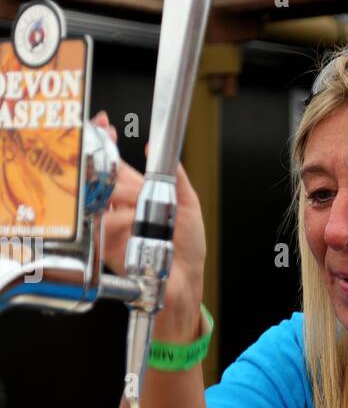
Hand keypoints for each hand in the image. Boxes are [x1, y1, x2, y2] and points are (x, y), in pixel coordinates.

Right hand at [92, 110, 206, 336]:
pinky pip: (101, 225)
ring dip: (118, 196)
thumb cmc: (186, 249)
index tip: (104, 124)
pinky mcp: (105, 245)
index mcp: (138, 193)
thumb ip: (175, 176)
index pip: (115, 163)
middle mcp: (120, 206)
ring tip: (139, 206)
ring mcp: (111, 224)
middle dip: (109, 168)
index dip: (106, 142)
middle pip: (103, 177)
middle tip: (120, 171)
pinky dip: (118, 220)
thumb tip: (160, 149)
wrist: (183, 282)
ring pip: (99, 198)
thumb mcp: (188, 205)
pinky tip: (131, 221)